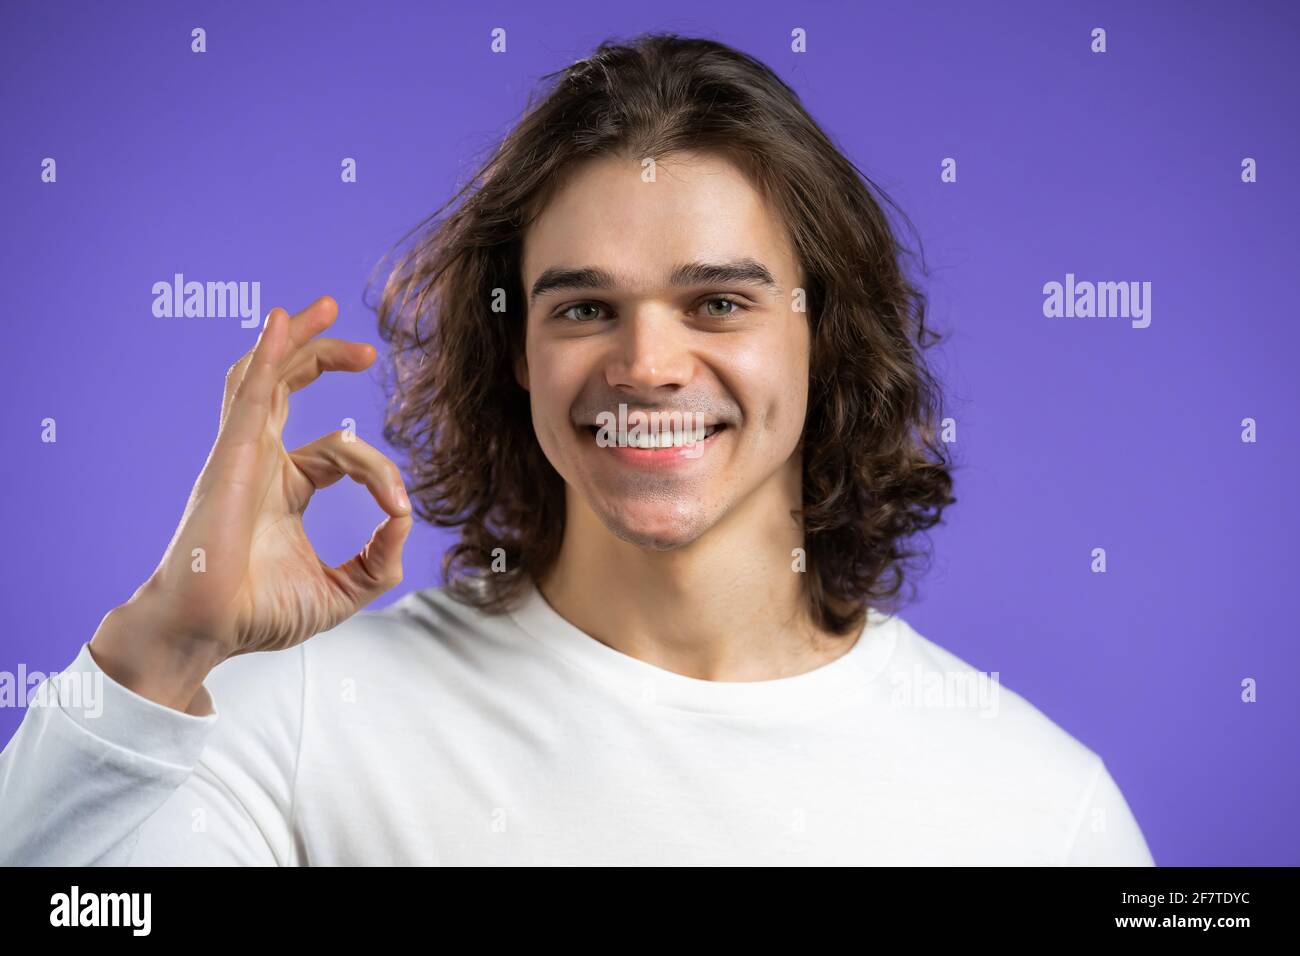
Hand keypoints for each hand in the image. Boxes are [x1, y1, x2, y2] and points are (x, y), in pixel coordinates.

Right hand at [90, 296, 412, 707]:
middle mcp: (260, 463)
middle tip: (368, 350)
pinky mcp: (232, 457)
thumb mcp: (343, 589)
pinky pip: (249, 393)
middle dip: (325, 357)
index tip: (398, 507)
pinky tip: (282, 321)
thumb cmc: (257, 615)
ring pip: (266, 376)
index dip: (380, 471)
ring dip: (295, 340)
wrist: (206, 634)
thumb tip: (406, 520)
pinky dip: (267, 354)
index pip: (341, 452)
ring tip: (322, 308)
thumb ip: (381, 558)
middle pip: (289, 388)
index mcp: (283, 488)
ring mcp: (242, 455)